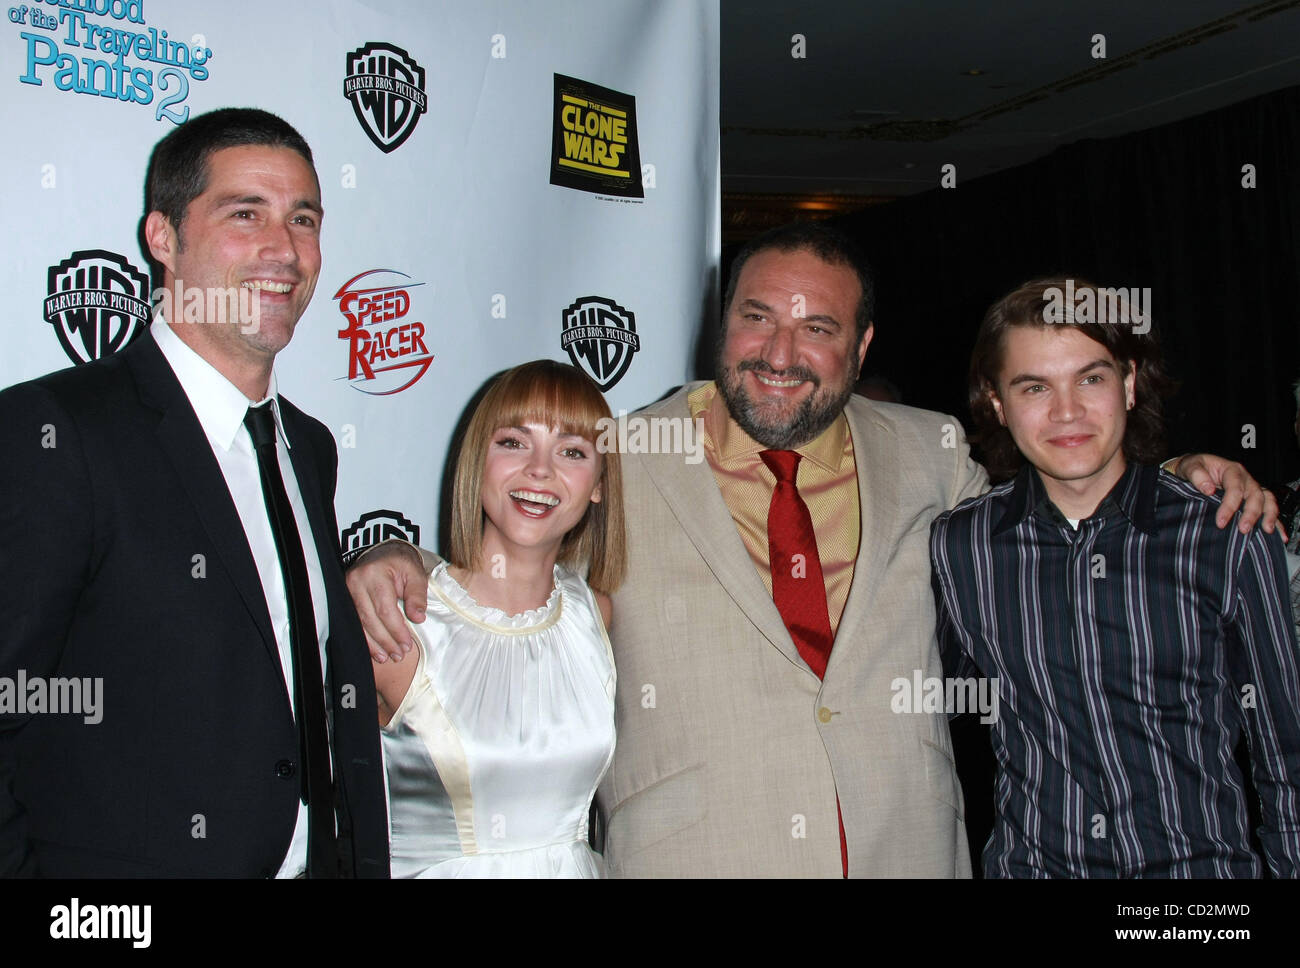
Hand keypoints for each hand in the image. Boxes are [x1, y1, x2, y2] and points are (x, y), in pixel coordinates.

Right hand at [345, 543, 429, 662]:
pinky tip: (375, 650)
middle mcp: (356, 582)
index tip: (407, 645)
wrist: (383, 553)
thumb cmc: (401, 563)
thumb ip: (417, 595)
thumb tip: (418, 618)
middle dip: (386, 641)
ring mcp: (347, 590)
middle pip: (370, 620)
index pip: (385, 609)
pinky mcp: (345, 598)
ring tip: (387, 657)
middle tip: (399, 654)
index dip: (396, 630)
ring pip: (359, 624)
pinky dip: (365, 638)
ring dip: (374, 644)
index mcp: (375, 574)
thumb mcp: (415, 573)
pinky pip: (355, 622)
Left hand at [1172, 454, 1281, 535]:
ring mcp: (1251, 489)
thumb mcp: (1190, 466)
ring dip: (1269, 515)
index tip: (1221, 521)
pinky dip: (1275, 520)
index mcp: (1231, 470)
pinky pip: (1268, 507)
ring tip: (1266, 530)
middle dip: (1251, 513)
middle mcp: (1245, 479)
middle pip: (1255, 495)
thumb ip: (1197, 475)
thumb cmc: (1194, 467)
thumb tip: (1208, 489)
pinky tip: (1277, 533)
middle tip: (1243, 529)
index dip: (1230, 505)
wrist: (1195, 470)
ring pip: (1267, 500)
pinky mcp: (1253, 499)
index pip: (1235, 487)